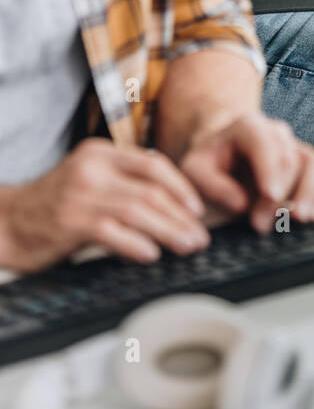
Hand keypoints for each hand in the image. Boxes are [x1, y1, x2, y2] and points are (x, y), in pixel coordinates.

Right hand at [0, 139, 209, 271]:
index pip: (154, 164)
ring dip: (169, 231)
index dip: (181, 187)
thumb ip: (123, 181)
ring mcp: (80, 195)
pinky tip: (152, 255)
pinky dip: (137, 244)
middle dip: (181, 216)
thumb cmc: (53, 205)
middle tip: (200, 236)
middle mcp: (92, 169)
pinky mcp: (69, 222)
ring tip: (188, 246)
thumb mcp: (88, 179)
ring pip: (138, 210)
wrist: (5, 222)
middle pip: (151, 190)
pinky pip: (112, 232)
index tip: (198, 209)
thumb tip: (173, 201)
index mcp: (100, 153)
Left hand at [179, 115, 313, 232]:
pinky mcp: (306, 164)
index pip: (264, 141)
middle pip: (288, 159)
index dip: (270, 168)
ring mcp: (294, 147)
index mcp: (247, 126)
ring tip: (301, 218)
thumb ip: (213, 184)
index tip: (270, 195)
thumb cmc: (208, 163)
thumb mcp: (195, 171)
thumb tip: (241, 203)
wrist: (223, 155)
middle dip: (279, 194)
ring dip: (311, 192)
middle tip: (262, 225)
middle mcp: (276, 132)